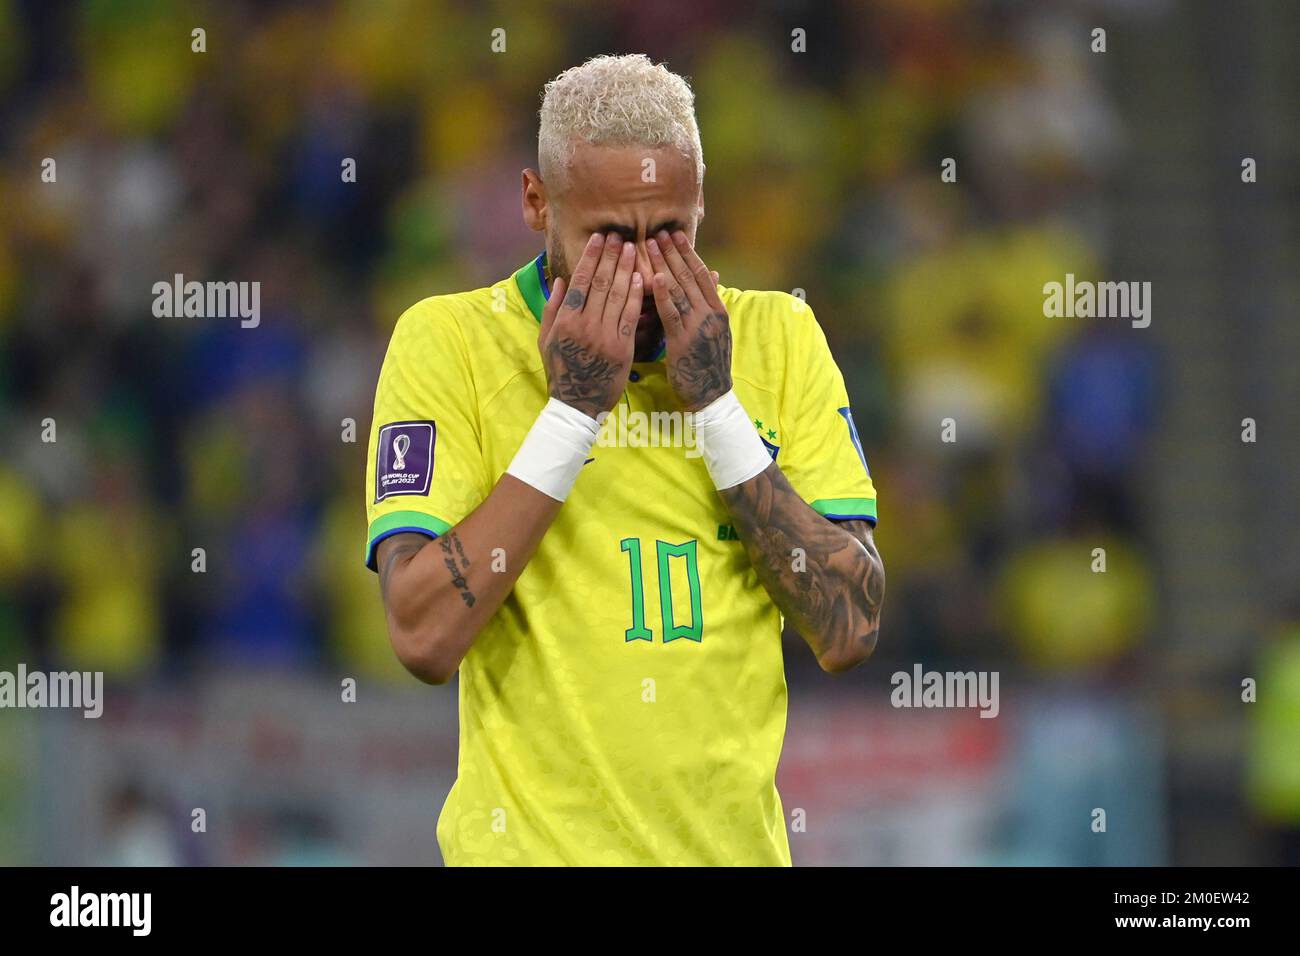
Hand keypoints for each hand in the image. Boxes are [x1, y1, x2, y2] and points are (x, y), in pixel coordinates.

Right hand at [539, 232, 642, 418]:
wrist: (578, 405)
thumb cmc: (561, 370)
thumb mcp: (546, 340)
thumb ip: (553, 309)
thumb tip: (561, 280)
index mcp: (565, 321)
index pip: (580, 281)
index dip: (591, 257)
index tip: (599, 238)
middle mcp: (584, 326)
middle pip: (601, 283)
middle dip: (611, 256)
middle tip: (620, 236)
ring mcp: (604, 337)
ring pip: (618, 296)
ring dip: (627, 269)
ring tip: (634, 250)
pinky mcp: (623, 348)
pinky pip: (631, 316)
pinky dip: (637, 295)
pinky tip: (641, 278)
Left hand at [647, 230, 730, 411]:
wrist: (711, 394)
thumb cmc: (708, 364)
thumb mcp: (716, 331)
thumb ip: (711, 304)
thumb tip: (714, 276)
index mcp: (718, 310)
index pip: (702, 274)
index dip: (688, 253)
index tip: (676, 235)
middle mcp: (710, 314)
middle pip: (690, 276)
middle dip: (673, 253)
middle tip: (659, 232)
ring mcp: (698, 326)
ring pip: (680, 290)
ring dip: (664, 265)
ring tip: (651, 246)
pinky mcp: (683, 341)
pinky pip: (671, 313)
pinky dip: (663, 293)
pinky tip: (653, 277)